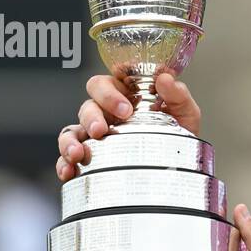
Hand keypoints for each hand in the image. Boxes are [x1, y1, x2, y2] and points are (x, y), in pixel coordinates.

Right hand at [55, 72, 200, 181]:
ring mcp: (95, 134)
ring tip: (80, 153)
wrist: (179, 168)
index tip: (125, 106)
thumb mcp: (185, 113)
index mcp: (125, 95)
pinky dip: (64, 163)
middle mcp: (106, 112)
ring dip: (71, 140)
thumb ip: (178, 95)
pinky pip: (68, 157)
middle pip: (88, 104)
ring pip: (72, 129)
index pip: (107, 83)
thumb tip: (165, 79)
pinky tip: (70, 171)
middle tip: (104, 130)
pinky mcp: (90, 156)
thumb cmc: (179, 134)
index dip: (109, 91)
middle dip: (93, 116)